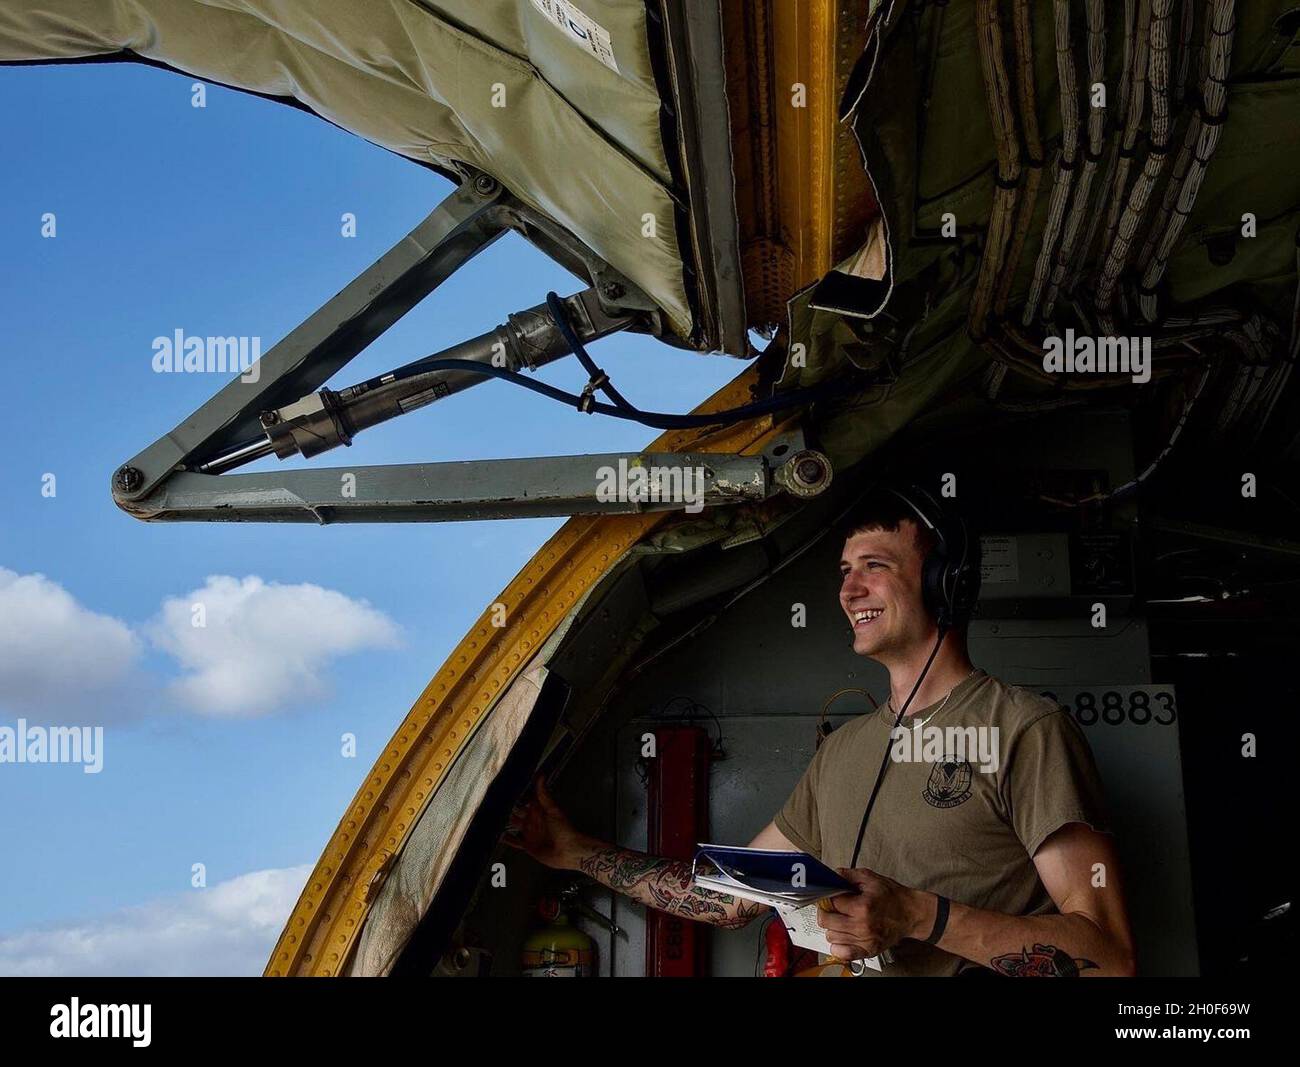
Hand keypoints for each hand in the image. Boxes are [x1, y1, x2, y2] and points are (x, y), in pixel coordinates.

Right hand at [504, 775, 589, 868]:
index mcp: (539, 810)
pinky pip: (515, 841)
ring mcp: (530, 832)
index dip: (518, 793)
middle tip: (496, 801)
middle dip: (509, 807)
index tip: (508, 787)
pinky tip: (499, 835)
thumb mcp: (552, 809)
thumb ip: (544, 795)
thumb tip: (541, 776)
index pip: (527, 798)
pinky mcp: (528, 845)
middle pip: (518, 811)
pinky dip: (507, 839)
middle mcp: (533, 820)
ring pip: (515, 824)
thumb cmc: (564, 829)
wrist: (568, 851)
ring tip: (494, 816)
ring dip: (506, 821)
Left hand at [816, 867, 932, 960]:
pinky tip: (844, 935)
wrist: (911, 914)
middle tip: (834, 907)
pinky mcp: (868, 951)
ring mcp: (865, 941)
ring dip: (833, 927)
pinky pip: (842, 953)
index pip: (831, 902)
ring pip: (831, 936)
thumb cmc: (893, 896)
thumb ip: (848, 875)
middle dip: (827, 911)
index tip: (832, 896)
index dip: (829, 896)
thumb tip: (832, 876)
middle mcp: (862, 926)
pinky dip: (838, 945)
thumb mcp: (871, 878)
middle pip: (826, 921)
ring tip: (842, 920)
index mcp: (862, 907)